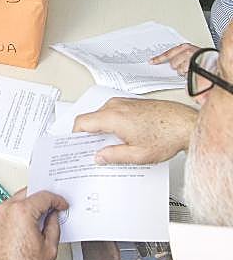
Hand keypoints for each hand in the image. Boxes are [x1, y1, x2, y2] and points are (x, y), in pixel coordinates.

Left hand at [0, 190, 67, 259]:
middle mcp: (7, 209)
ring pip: (19, 198)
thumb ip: (54, 226)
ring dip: (31, 203)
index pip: (44, 196)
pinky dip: (21, 210)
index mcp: (22, 212)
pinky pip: (11, 208)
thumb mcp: (49, 248)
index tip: (62, 205)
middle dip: (43, 198)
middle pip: (29, 192)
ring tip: (43, 215)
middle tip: (54, 207)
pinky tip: (30, 220)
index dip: (57, 200)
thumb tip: (53, 217)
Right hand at [73, 97, 196, 164]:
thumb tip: (99, 156)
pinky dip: (112, 124)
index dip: (75, 135)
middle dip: (89, 135)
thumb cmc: (167, 135)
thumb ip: (113, 156)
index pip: (82, 122)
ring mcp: (124, 102)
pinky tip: (122, 138)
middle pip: (91, 118)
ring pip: (102, 115)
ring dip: (102, 129)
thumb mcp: (137, 155)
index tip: (76, 146)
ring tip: (111, 146)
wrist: (185, 123)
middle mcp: (116, 106)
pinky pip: (113, 112)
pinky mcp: (131, 103)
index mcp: (113, 116)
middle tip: (93, 151)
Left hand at [150, 42, 198, 75]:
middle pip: (173, 63)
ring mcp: (191, 59)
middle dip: (178, 66)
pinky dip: (188, 75)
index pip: (168, 53)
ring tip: (192, 68)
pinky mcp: (195, 66)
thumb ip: (179, 56)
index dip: (159, 58)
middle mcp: (187, 51)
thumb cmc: (202, 57)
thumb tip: (169, 63)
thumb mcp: (189, 53)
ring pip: (180, 70)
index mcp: (184, 47)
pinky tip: (190, 72)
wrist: (214, 60)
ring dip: (185, 71)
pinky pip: (186, 74)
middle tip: (186, 65)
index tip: (152, 61)